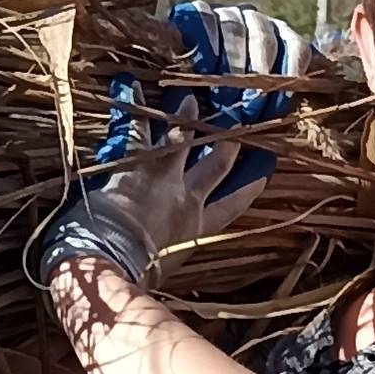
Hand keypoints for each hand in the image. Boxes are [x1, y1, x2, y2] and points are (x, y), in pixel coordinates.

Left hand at [27, 1, 310, 285]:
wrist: (111, 264)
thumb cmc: (134, 280)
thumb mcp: (162, 277)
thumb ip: (167, 267)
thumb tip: (163, 288)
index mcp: (197, 230)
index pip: (233, 206)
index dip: (249, 187)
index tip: (263, 171)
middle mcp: (187, 199)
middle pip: (216, 165)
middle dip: (228, 144)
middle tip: (238, 124)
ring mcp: (164, 177)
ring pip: (182, 138)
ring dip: (185, 117)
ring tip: (188, 97)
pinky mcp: (136, 163)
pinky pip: (136, 128)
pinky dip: (131, 106)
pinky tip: (129, 85)